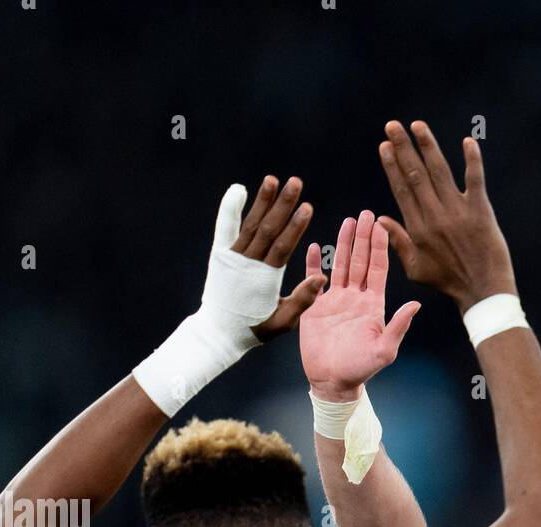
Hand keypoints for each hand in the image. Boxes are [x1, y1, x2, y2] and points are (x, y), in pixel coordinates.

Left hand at [225, 175, 325, 341]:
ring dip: (262, 201)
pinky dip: (230, 208)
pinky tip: (238, 190)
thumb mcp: (283, 322)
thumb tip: (321, 278)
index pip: (282, 247)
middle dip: (282, 205)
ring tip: (272, 179)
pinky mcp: (220, 254)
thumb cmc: (255, 327)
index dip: (295, 227)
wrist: (219, 331)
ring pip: (250, 224)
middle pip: (267, 229)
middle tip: (295, 182)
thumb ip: (302, 301)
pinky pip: (225, 227)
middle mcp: (248, 263)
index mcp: (265, 278)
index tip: (307, 207)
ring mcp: (233, 257)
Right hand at [298, 211, 420, 397]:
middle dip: (363, 237)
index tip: (381, 225)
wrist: (333, 382)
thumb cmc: (360, 370)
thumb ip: (398, 327)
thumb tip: (416, 305)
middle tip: (366, 213)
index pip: (377, 269)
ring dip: (343, 243)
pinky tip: (313, 246)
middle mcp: (356, 298)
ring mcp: (336, 301)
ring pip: (340, 265)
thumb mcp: (384, 350)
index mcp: (373, 305)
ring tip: (347, 221)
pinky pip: (314, 281)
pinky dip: (313, 264)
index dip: (379, 247)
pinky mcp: (316, 308)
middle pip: (360, 261)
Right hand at [378, 120, 515, 310]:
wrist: (482, 291)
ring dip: (427, 146)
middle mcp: (435, 216)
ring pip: (439, 171)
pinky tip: (467, 141)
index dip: (392, 166)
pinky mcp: (480, 211)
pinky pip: (475, 180)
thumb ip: (398, 242)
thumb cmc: (448, 282)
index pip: (401, 190)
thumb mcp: (416, 269)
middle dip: (403, 147)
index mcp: (418, 229)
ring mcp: (458, 212)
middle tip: (393, 125)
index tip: (385, 146)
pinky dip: (472, 160)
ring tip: (417, 125)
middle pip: (415, 175)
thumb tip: (380, 219)